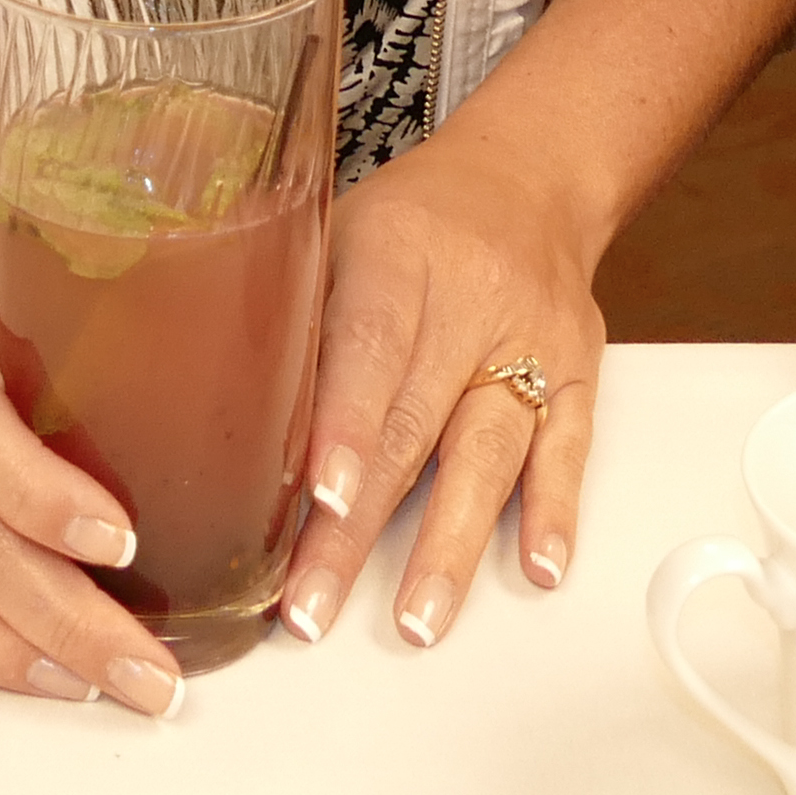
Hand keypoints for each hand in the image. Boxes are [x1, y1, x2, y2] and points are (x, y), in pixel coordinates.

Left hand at [275, 121, 602, 652]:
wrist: (532, 176)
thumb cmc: (417, 217)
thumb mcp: (339, 230)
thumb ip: (293, 313)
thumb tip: (217, 410)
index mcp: (396, 255)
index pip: (367, 350)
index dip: (343, 428)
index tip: (320, 496)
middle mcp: (470, 302)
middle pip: (413, 426)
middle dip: (359, 527)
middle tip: (315, 604)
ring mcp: (529, 342)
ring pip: (490, 451)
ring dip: (450, 545)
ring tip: (418, 618)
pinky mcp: (578, 372)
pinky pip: (566, 448)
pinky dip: (552, 512)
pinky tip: (535, 568)